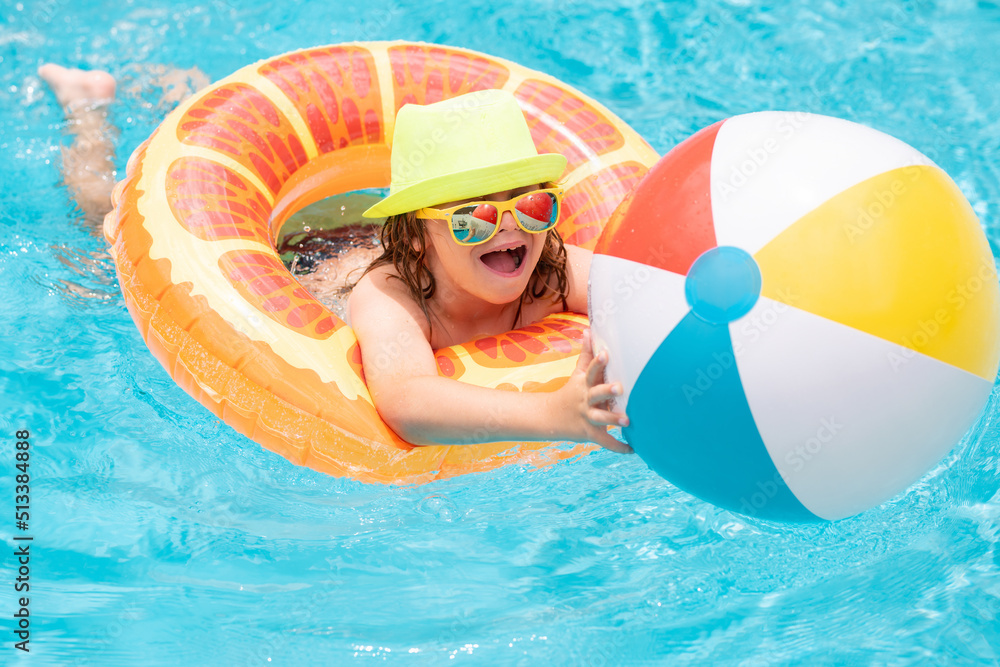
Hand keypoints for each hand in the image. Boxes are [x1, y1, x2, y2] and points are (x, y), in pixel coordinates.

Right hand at [553, 330, 633, 453]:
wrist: (551, 418)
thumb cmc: (571, 392)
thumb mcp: (577, 374)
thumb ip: (586, 354)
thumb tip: (588, 330)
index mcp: (584, 384)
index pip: (590, 370)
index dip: (597, 362)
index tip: (606, 353)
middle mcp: (585, 400)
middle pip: (596, 394)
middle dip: (607, 391)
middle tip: (620, 388)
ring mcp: (587, 417)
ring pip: (601, 419)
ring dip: (613, 419)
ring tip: (628, 421)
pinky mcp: (590, 433)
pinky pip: (604, 441)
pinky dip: (618, 447)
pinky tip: (633, 450)